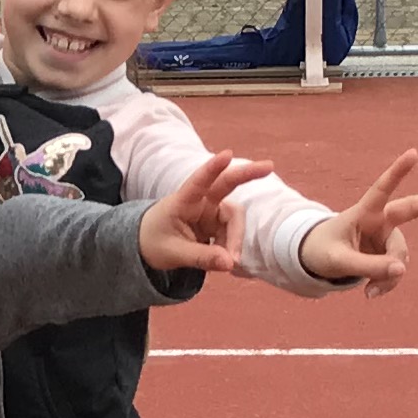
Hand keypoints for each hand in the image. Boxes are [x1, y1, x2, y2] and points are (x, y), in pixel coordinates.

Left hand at [140, 155, 267, 275]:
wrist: (148, 247)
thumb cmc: (154, 242)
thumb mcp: (173, 254)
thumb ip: (202, 258)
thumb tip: (231, 263)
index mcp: (182, 202)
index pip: (197, 182)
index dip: (212, 168)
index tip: (228, 154)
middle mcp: (200, 202)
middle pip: (226, 184)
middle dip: (247, 174)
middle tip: (269, 166)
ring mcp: (211, 212)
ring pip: (234, 219)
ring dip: (235, 238)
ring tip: (230, 263)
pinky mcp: (217, 224)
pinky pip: (232, 234)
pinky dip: (231, 247)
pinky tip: (226, 261)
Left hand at [299, 149, 417, 296]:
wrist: (318, 260)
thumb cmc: (322, 252)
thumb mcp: (338, 262)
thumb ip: (367, 266)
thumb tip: (401, 270)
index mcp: (363, 213)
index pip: (381, 190)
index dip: (397, 173)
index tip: (413, 153)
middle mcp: (379, 221)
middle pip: (412, 209)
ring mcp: (387, 237)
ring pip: (400, 257)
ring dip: (389, 276)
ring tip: (369, 292)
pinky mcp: (389, 254)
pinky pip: (396, 271)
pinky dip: (387, 283)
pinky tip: (370, 293)